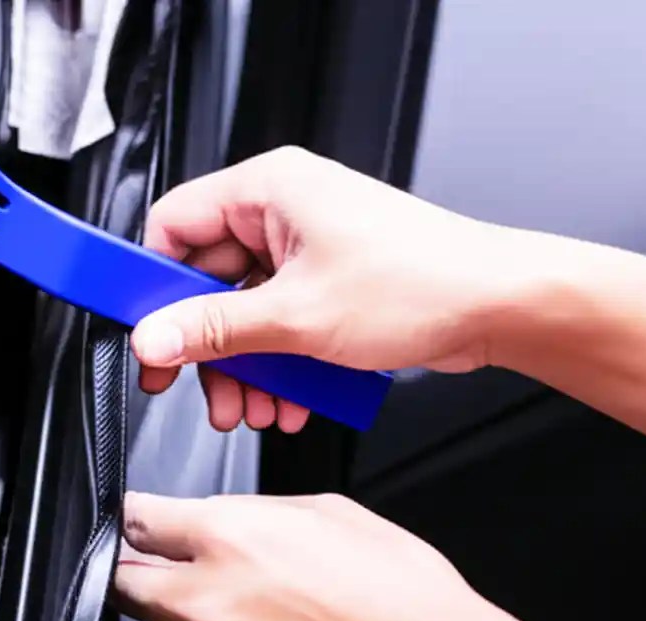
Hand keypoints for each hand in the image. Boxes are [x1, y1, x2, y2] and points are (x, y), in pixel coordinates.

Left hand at [113, 492, 645, 620]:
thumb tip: (214, 520)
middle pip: (130, 583)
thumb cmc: (403, 592)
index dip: (136, 516)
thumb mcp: (327, 513)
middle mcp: (210, 602)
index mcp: (229, 537)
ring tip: (272, 616)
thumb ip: (252, 514)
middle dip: (147, 571)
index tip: (141, 520)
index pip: (135, 519)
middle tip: (187, 568)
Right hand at [132, 146, 583, 431]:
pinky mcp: (330, 281)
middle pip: (208, 278)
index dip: (150, 283)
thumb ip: (213, 329)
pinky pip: (280, 321)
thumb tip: (154, 337)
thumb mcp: (296, 316)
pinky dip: (279, 363)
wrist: (500, 306)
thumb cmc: (422, 282)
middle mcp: (286, 210)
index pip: (175, 225)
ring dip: (245, 366)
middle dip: (206, 345)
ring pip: (245, 309)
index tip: (144, 334)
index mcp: (269, 188)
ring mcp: (310, 247)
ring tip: (254, 408)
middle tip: (200, 389)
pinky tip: (290, 400)